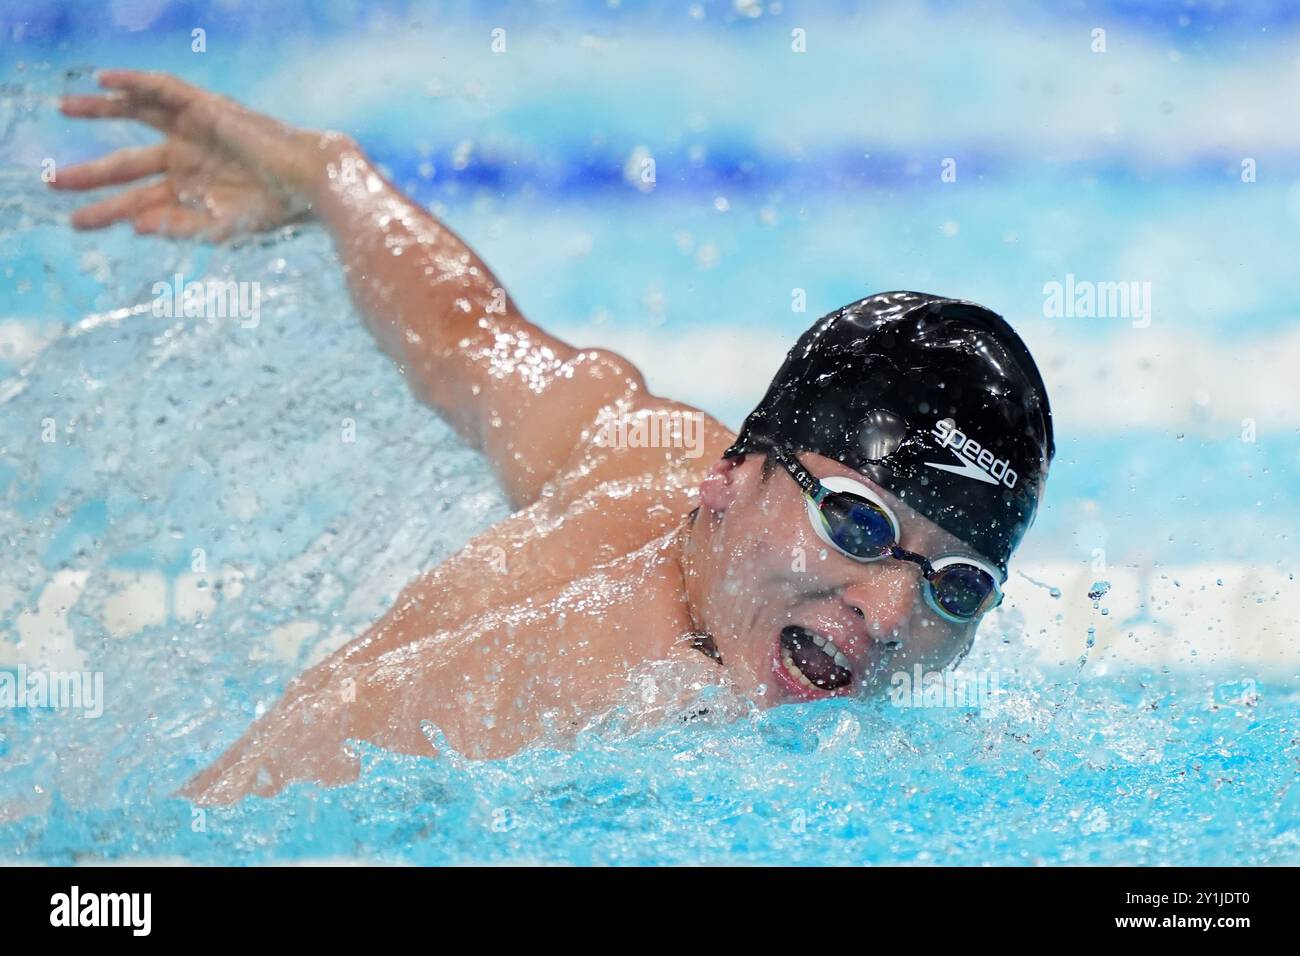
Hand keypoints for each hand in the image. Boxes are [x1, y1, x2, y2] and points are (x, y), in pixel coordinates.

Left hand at [52, 69, 351, 240]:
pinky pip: (163, 88)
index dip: (107, 211)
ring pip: (136, 115)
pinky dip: (134, 82)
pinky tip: (104, 81)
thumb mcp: (224, 226)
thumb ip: (181, 227)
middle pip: (126, 162)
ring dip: (100, 110)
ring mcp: (194, 132)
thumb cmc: (277, 209)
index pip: (138, 200)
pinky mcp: (206, 108)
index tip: (76, 222)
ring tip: (63, 107)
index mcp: (191, 192)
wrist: (309, 183)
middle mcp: (187, 160)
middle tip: (52, 182)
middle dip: (89, 173)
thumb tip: (137, 227)